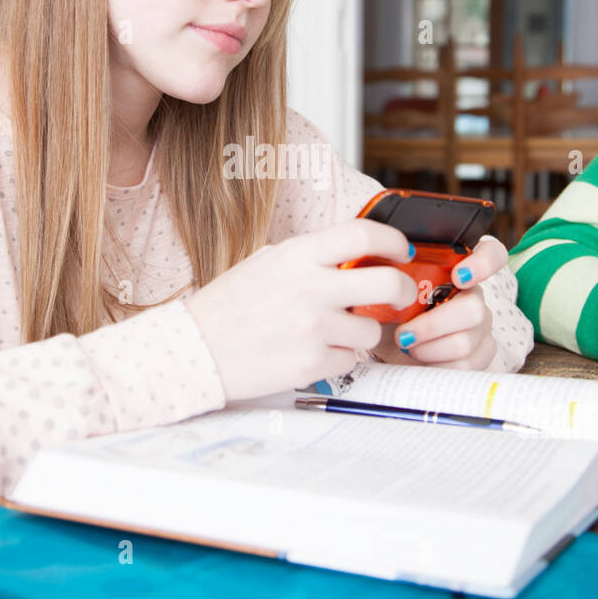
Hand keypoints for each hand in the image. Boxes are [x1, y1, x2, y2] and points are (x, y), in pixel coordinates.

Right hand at [184, 218, 416, 401]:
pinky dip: (338, 358)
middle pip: (388, 283)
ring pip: (371, 330)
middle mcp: (311, 287)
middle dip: (403, 290)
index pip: (363, 235)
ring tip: (330, 333)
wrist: (195, 349)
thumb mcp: (268, 262)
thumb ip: (311, 258)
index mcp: (298, 255)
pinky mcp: (312, 363)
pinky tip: (311, 352)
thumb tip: (355, 257)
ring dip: (360, 333)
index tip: (401, 251)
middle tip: (399, 295)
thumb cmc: (228, 307)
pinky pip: (350, 360)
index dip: (393, 241)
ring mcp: (314, 328)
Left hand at [372, 235, 508, 370]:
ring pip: (465, 341)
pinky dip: (436, 365)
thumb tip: (389, 278)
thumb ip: (394, 279)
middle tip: (404, 333)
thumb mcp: (387, 293)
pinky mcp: (482, 354)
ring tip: (409, 346)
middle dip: (431, 325)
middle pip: (473, 308)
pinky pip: (465, 365)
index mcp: (456, 270)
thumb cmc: (390, 315)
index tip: (459, 276)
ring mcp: (482, 326)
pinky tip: (423, 359)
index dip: (484, 263)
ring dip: (428, 348)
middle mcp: (474, 296)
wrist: (389, 349)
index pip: (492, 254)